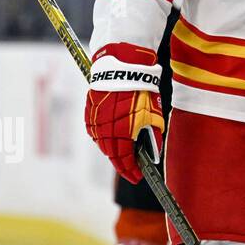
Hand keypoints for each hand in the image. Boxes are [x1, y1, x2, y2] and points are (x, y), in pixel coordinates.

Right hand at [86, 47, 164, 184]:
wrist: (123, 67)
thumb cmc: (143, 90)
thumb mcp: (154, 114)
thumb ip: (154, 136)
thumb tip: (153, 153)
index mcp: (122, 133)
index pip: (125, 160)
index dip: (131, 171)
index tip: (138, 177)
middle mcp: (105, 131)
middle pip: (112, 155)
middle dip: (122, 164)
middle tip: (131, 169)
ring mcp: (95, 123)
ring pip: (103, 145)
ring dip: (113, 151)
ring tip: (124, 155)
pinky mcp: (90, 114)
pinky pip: (96, 133)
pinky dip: (105, 139)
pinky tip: (113, 140)